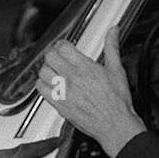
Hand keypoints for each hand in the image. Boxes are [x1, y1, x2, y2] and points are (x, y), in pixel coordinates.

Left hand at [36, 25, 145, 157]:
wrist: (115, 125)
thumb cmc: (117, 102)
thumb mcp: (117, 70)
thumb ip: (112, 48)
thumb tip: (113, 32)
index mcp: (85, 67)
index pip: (63, 47)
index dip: (62, 45)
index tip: (65, 48)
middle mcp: (72, 78)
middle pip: (50, 57)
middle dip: (53, 55)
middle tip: (58, 58)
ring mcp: (64, 92)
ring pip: (42, 72)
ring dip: (46, 69)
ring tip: (53, 70)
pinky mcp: (59, 105)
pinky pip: (41, 90)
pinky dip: (42, 85)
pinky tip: (50, 85)